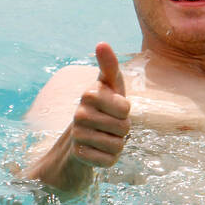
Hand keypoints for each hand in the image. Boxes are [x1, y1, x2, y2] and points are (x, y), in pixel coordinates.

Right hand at [67, 42, 130, 167]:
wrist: (83, 137)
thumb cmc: (104, 107)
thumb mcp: (110, 86)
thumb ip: (109, 66)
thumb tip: (102, 43)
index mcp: (89, 94)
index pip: (125, 107)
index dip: (126, 111)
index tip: (116, 107)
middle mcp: (79, 114)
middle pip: (124, 128)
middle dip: (124, 129)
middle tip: (111, 125)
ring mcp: (78, 135)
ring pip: (118, 145)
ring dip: (118, 144)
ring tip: (105, 136)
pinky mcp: (79, 155)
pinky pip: (109, 161)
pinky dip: (110, 158)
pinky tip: (99, 151)